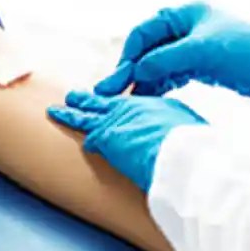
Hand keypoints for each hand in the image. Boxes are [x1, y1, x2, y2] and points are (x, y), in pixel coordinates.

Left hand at [48, 91, 205, 192]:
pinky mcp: (105, 136)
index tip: (114, 105)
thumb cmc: (192, 147)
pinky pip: (89, 136)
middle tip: (74, 95)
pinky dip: (81, 134)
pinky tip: (74, 134)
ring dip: (71, 112)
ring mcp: (116, 120)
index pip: (131, 103)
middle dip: (88, 99)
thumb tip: (183, 134)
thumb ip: (178, 127)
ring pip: (87, 114)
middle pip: (104, 101)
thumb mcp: (189, 128)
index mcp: (154, 103)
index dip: (119, 105)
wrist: (180, 155)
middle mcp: (133, 107)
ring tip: (57, 109)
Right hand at [97, 2, 249, 113]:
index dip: (130, 53)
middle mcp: (190, 27)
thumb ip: (165, 59)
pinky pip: (174, 75)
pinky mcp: (206, 67)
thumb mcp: (202, 52)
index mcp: (188, 13)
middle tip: (116, 92)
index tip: (119, 77)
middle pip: (150, 48)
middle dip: (134, 69)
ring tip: (131, 99)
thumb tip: (136, 70)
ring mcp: (197, 48)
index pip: (146, 31)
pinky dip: (161, 85)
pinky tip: (150, 97)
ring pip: (160, 64)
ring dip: (145, 80)